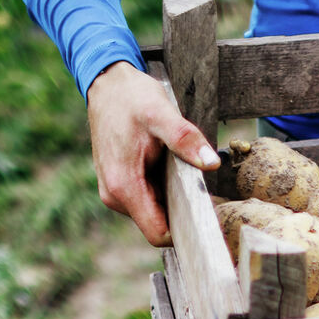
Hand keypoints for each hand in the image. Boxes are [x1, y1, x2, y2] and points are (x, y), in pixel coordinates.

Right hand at [86, 60, 219, 245]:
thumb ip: (185, 140)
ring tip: (177, 168)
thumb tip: (211, 163)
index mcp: (124, 186)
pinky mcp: (117, 186)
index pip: (158, 233)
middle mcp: (114, 196)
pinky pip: (146, 200)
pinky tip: (166, 167)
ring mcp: (113, 192)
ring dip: (171, 198)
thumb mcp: (161, 113)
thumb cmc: (132, 98)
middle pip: (158, 225)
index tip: (205, 212)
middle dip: (180, 211)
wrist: (107, 85)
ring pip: (153, 213)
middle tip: (197, 182)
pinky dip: (161, 190)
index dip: (184, 229)